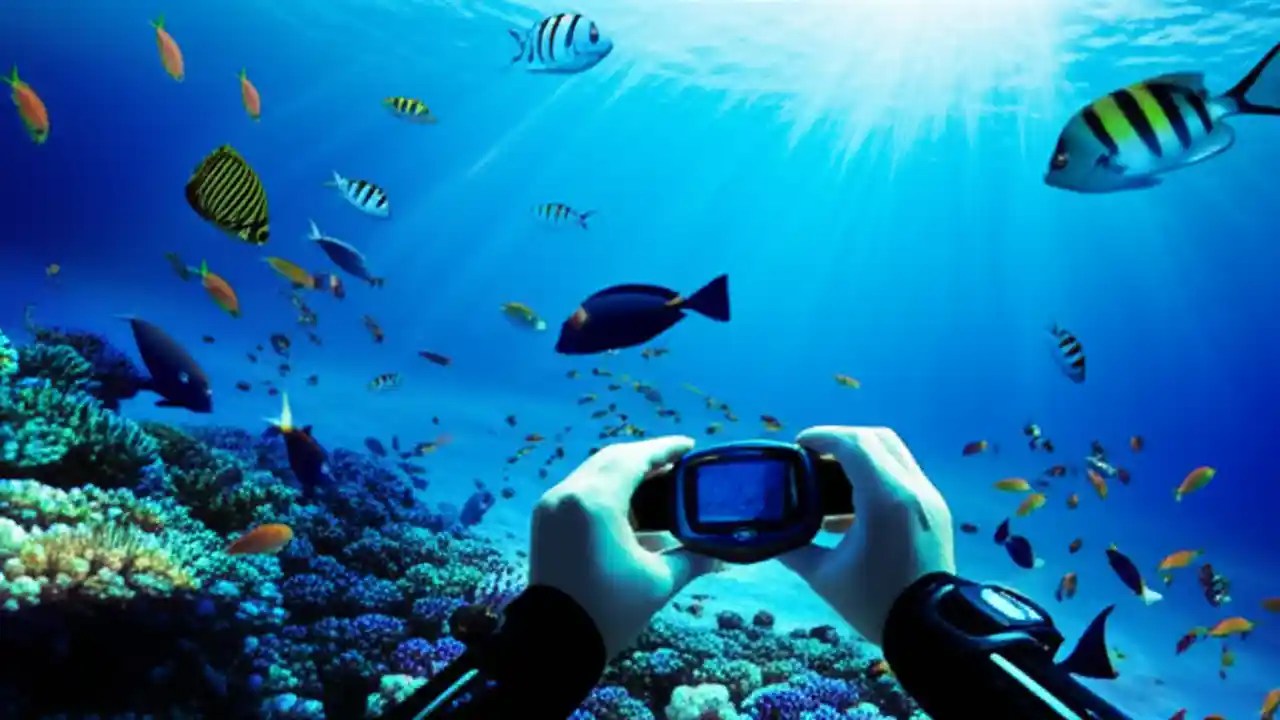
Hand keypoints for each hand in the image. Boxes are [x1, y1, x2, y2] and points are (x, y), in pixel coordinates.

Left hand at [529, 436, 722, 656]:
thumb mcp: (658, 582)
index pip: (635, 459)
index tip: (690, 446)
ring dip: (626, 473)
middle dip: (646, 458)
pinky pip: (580, 491)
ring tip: (659, 485)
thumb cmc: (608, 611)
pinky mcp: (544, 521)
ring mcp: (551, 506)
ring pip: (594, 472)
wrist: (551, 645)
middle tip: (678, 464)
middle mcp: (568, 494)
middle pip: (613, 459)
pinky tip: (632, 508)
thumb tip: (723, 555)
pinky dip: (607, 490)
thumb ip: (692, 558)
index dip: (665, 449)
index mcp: (595, 501)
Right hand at [780, 426, 955, 645]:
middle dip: (842, 439)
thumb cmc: (875, 603)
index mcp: (886, 499)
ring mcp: (930, 498)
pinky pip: (903, 476)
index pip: (853, 444)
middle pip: (877, 438)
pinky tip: (851, 508)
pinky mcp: (936, 511)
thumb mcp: (824, 577)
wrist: (931, 632)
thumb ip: (794, 548)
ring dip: (861, 456)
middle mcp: (913, 489)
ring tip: (829, 479)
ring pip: (894, 454)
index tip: (799, 443)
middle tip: (814, 455)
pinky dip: (877, 476)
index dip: (823, 436)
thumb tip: (769, 537)